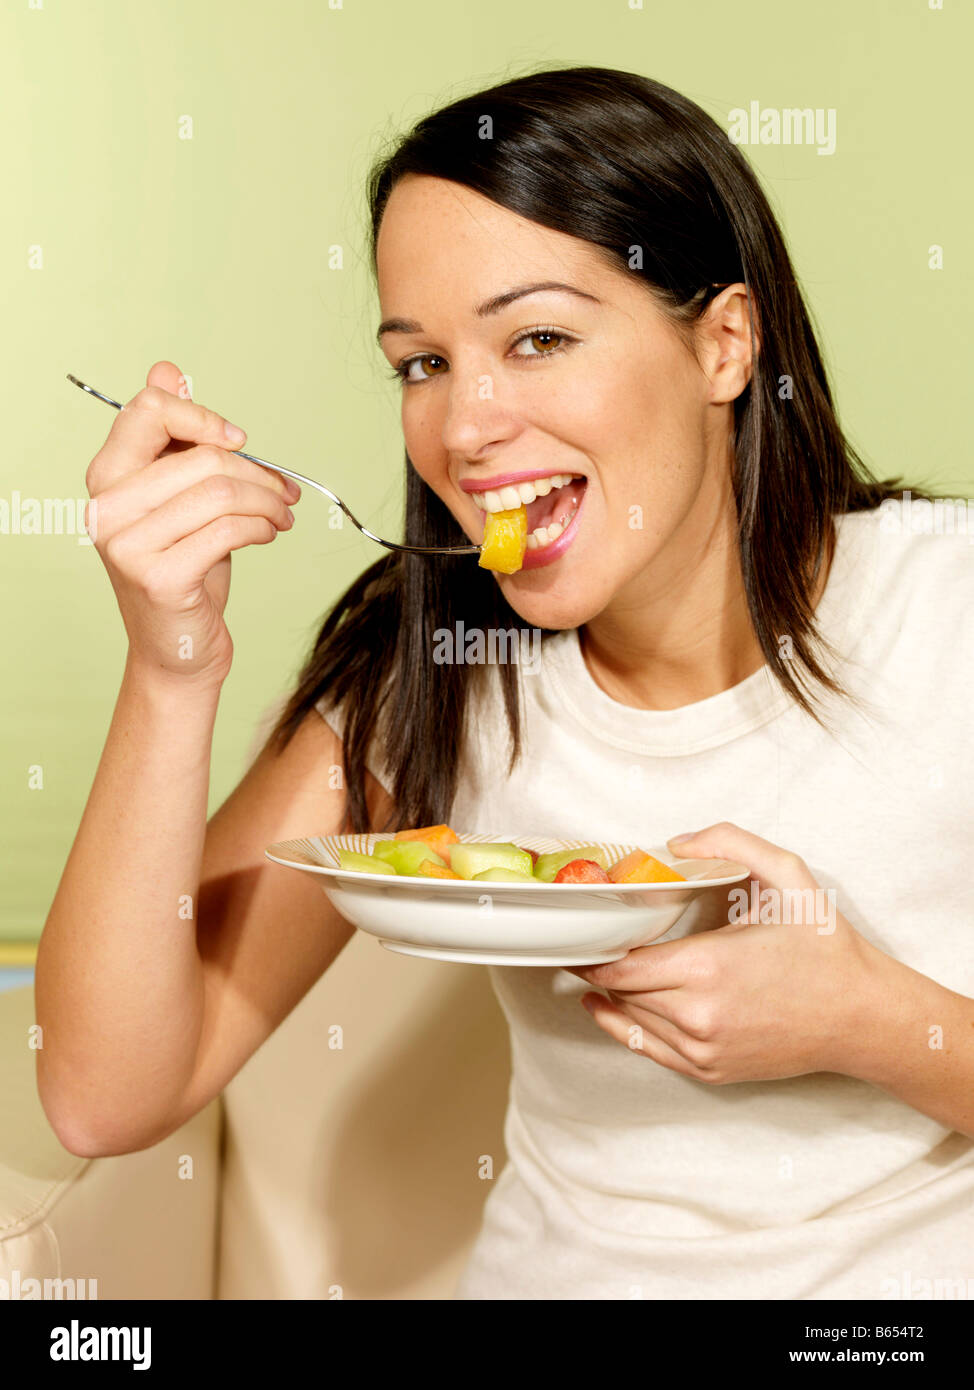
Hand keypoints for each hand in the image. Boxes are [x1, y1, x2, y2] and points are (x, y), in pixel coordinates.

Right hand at [84, 360, 299, 688]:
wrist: (176, 650)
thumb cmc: (184, 570)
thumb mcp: (179, 498)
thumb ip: (173, 438)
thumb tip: (167, 370)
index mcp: (107, 477)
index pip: (148, 411)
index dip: (203, 417)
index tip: (240, 440)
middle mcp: (107, 508)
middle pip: (202, 456)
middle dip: (257, 471)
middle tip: (283, 492)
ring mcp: (128, 544)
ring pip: (220, 491)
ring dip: (267, 500)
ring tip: (281, 515)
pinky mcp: (159, 576)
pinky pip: (229, 529)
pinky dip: (262, 527)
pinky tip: (269, 535)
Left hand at [568, 822, 883, 1084]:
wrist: (862, 1016)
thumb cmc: (825, 949)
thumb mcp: (790, 877)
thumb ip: (732, 843)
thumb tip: (677, 842)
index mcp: (707, 967)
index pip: (622, 966)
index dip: (593, 951)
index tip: (578, 934)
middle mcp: (698, 1015)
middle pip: (621, 991)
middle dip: (598, 967)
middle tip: (581, 943)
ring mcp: (703, 1049)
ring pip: (631, 1020)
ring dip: (609, 995)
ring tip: (589, 969)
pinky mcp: (711, 1071)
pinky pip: (649, 1050)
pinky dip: (622, 1027)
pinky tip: (604, 1009)